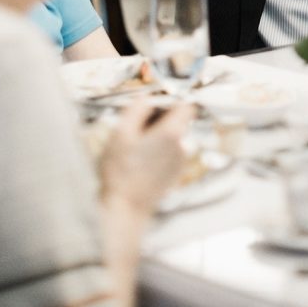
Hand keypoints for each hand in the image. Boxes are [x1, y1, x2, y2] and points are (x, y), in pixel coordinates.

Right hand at [99, 99, 193, 217]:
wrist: (125, 208)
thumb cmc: (121, 172)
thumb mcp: (121, 132)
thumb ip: (137, 108)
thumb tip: (148, 97)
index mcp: (171, 133)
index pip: (186, 105)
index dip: (172, 99)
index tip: (155, 103)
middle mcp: (182, 146)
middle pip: (179, 121)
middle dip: (160, 118)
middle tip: (138, 125)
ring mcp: (180, 161)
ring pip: (173, 137)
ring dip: (158, 135)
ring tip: (136, 146)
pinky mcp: (175, 173)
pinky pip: (170, 152)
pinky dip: (159, 150)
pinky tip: (140, 160)